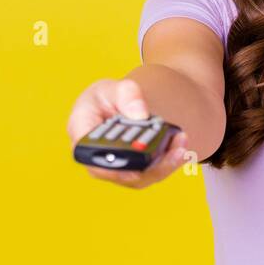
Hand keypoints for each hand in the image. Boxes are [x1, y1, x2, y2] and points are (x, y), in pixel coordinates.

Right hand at [66, 78, 189, 188]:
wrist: (116, 104)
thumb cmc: (106, 97)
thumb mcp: (112, 87)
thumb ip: (126, 94)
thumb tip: (139, 114)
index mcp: (82, 134)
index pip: (89, 157)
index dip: (110, 168)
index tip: (133, 170)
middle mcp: (97, 157)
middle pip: (120, 173)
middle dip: (149, 167)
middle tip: (173, 152)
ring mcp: (115, 167)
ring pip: (140, 177)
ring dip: (164, 165)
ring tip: (181, 147)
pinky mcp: (133, 169)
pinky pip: (151, 172)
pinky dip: (168, 161)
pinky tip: (181, 146)